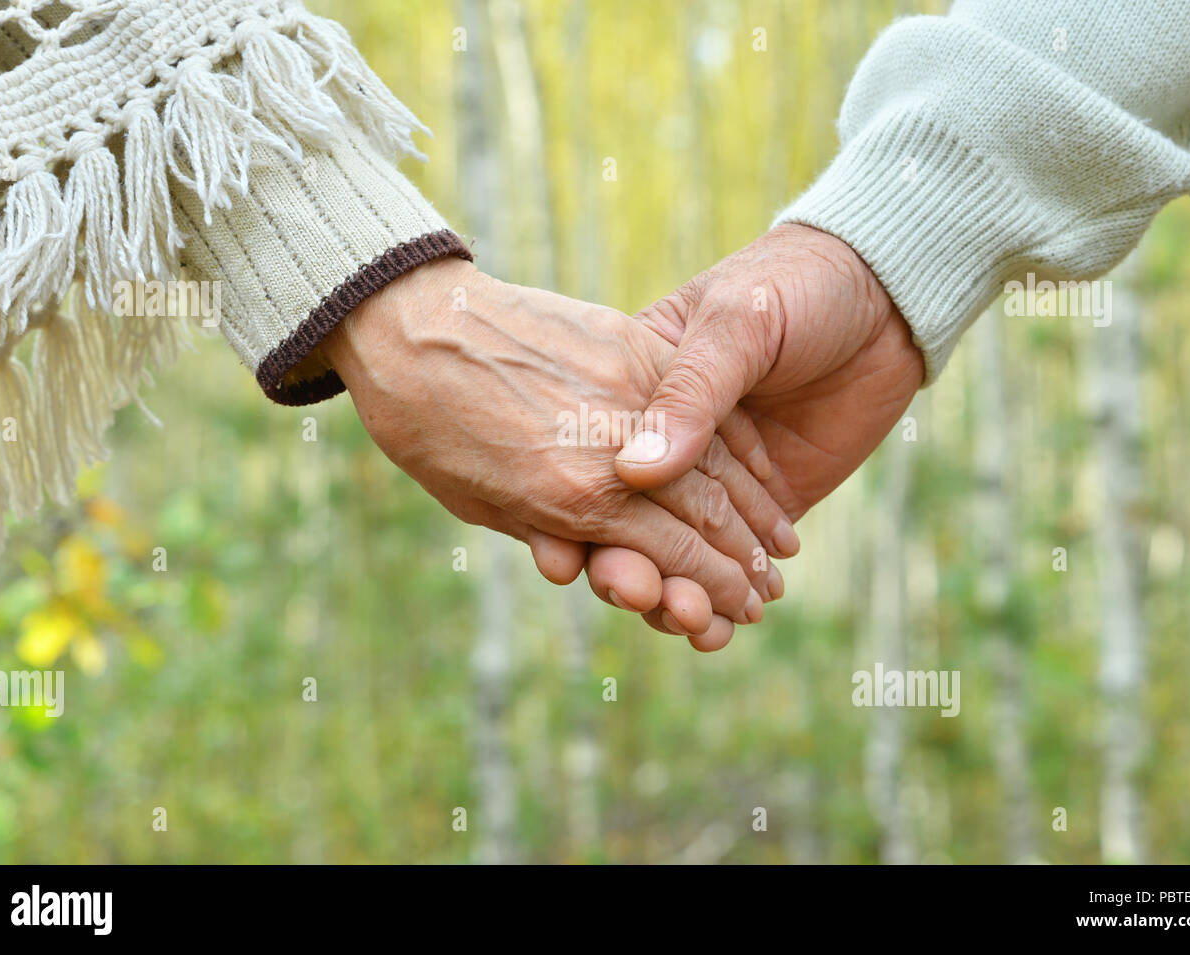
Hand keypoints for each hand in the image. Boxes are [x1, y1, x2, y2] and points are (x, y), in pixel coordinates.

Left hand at [320, 256, 790, 632]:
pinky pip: (702, 403)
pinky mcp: (632, 342)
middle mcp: (611, 448)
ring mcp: (628, 389)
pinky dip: (740, 446)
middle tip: (770, 593)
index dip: (716, 589)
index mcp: (573, 498)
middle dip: (744, 562)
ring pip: (715, 461)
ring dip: (756, 511)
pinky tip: (763, 474)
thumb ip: (554, 533)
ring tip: (781, 547)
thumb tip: (609, 566)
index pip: (673, 556)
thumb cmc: (430, 429)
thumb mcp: (482, 505)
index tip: (743, 610)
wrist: (409, 324)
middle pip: (705, 515)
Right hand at [531, 224, 923, 636]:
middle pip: (626, 525)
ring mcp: (713, 485)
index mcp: (633, 393)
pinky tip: (717, 634)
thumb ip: (692, 394)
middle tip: (640, 596)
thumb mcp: (736, 324)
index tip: (567, 562)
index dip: (574, 517)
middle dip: (629, 571)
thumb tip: (636, 472)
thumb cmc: (795, 287)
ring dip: (674, 598)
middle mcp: (664, 447)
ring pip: (675, 558)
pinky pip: (730, 568)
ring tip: (692, 621)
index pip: (591, 466)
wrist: (885, 296)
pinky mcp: (765, 512)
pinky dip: (719, 607)